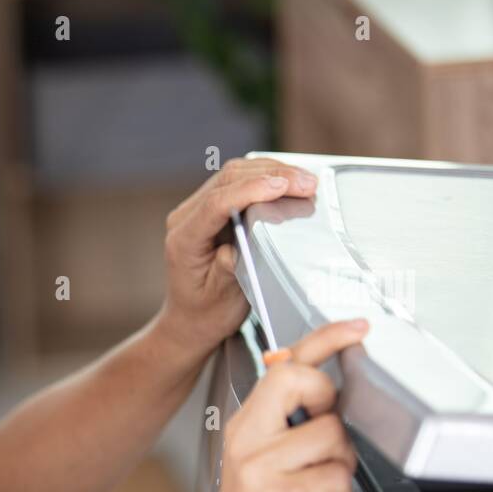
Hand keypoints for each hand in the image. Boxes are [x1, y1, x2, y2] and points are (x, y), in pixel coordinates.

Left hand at [159, 157, 318, 356]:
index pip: (216, 204)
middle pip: (227, 180)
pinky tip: (289, 182)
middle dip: (271, 175)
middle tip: (309, 183)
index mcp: (184, 241)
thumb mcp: (221, 299)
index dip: (250, 190)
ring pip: (234, 174)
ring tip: (306, 181)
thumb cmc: (206, 313)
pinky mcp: (210, 207)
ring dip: (272, 171)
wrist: (191, 320)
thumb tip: (242, 240)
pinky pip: (237, 181)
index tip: (282, 187)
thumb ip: (229, 268)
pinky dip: (265, 177)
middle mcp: (185, 219)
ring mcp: (195, 210)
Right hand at [202, 319, 368, 491]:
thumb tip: (314, 382)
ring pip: (335, 437)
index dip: (323, 339)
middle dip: (330, 405)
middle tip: (322, 442)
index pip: (284, 363)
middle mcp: (247, 440)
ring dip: (339, 471)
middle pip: (305, 381)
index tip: (355, 328)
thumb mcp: (262, 465)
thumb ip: (285, 424)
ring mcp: (261, 467)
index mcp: (245, 427)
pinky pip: (337, 478)